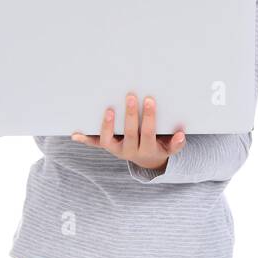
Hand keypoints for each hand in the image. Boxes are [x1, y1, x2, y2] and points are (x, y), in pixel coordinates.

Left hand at [71, 93, 185, 170]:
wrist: (146, 161)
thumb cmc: (159, 147)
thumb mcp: (170, 148)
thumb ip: (176, 144)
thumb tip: (181, 134)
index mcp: (147, 149)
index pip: (149, 132)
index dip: (149, 117)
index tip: (150, 100)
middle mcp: (129, 151)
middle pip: (129, 133)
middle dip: (131, 114)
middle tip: (131, 96)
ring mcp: (116, 149)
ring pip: (108, 141)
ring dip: (107, 126)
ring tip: (109, 110)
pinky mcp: (107, 147)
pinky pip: (95, 144)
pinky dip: (85, 139)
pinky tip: (75, 133)